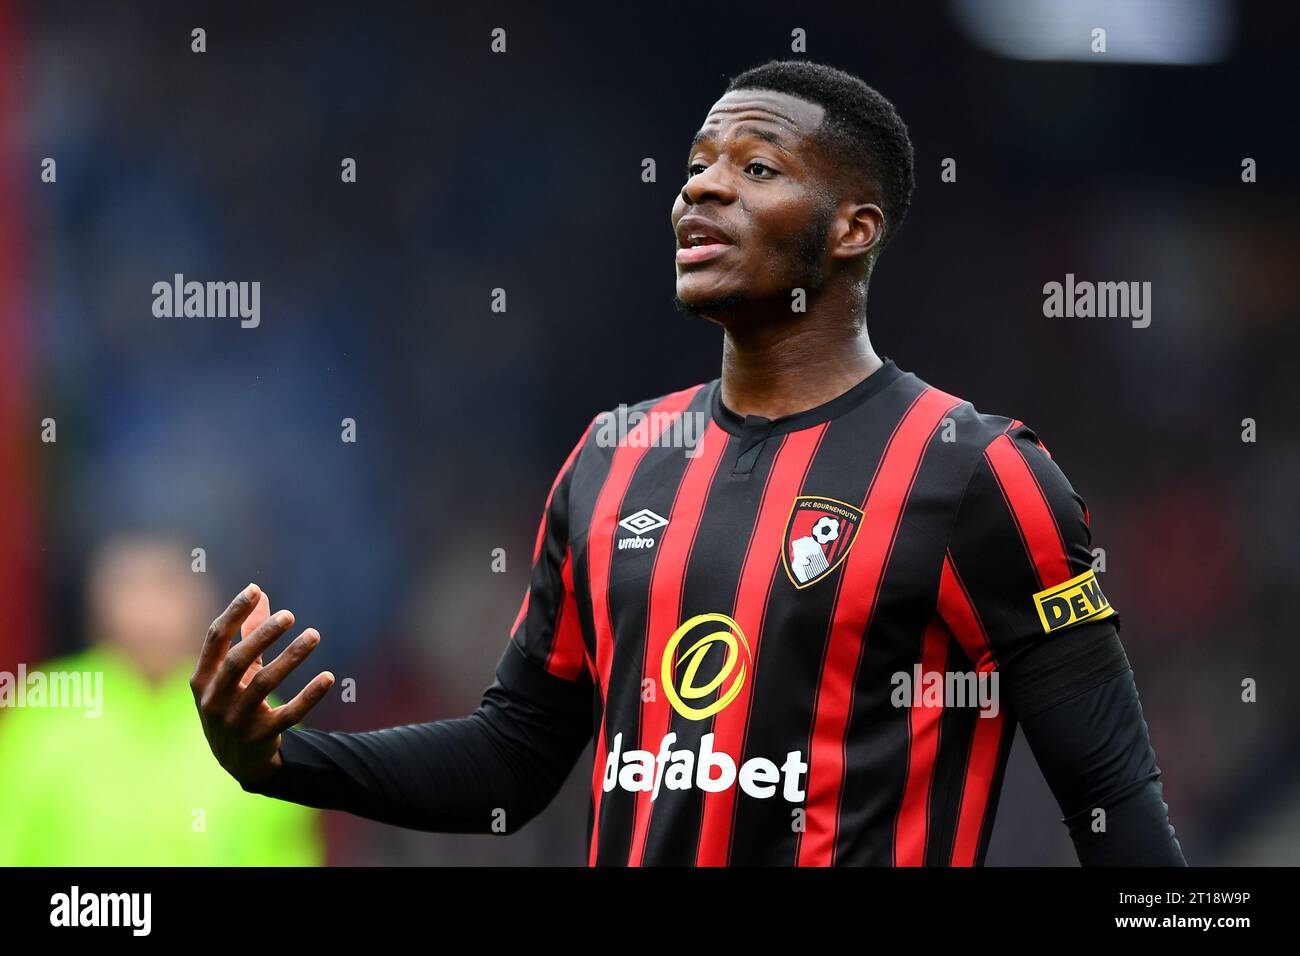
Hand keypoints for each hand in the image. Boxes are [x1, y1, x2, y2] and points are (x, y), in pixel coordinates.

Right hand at [191, 583, 334, 785]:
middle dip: (263, 636)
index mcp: (203, 678)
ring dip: (291, 658)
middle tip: (290, 616)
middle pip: (238, 661)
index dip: (233, 613)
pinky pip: (289, 715)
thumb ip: (246, 633)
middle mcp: (214, 699)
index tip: (253, 590)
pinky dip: (309, 696)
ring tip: (314, 635)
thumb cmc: (234, 702)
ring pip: (264, 685)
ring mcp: (236, 721)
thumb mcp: (236, 671)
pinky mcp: (261, 737)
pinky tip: (328, 678)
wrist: (237, 760)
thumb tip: (259, 593)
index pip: (215, 639)